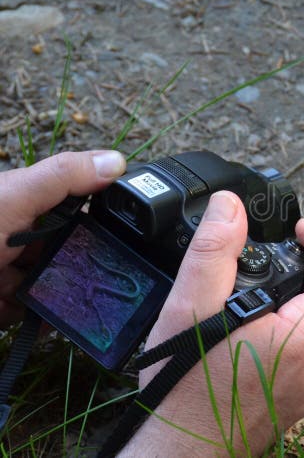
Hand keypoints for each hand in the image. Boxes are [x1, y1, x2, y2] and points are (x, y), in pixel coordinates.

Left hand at [0, 151, 126, 326]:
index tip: (120, 226)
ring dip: (58, 291)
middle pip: (63, 247)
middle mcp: (13, 236)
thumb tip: (118, 160)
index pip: (69, 203)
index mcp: (17, 203)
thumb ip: (63, 177)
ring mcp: (3, 273)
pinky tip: (31, 311)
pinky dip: (33, 315)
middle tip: (95, 269)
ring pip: (49, 283)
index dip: (94, 214)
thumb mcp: (10, 198)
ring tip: (60, 291)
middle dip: (78, 260)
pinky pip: (29, 312)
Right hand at [122, 192, 303, 455]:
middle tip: (273, 252)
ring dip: (300, 293)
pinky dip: (291, 322)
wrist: (182, 455)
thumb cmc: (186, 392)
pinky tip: (251, 324)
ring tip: (256, 287)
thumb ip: (215, 250)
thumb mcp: (191, 308)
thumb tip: (231, 206)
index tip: (299, 230)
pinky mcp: (299, 394)